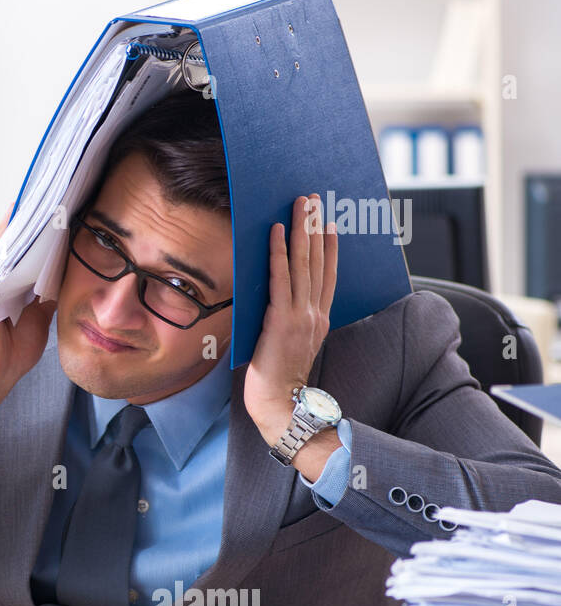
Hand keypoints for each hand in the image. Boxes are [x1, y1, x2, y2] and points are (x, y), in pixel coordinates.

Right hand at [0, 208, 57, 445]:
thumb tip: (67, 267)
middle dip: (33, 215)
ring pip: (2, 241)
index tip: (60, 202)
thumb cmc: (11, 350)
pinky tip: (24, 223)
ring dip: (22, 221)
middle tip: (57, 188)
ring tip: (45, 198)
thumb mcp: (40, 313)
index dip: (39, 224)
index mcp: (4, 279)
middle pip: (11, 236)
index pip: (22, 244)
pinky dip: (6, 239)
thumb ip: (48, 290)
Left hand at [245, 193, 338, 444]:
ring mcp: (300, 315)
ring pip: (303, 264)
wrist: (281, 404)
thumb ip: (295, 322)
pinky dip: (279, 253)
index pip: (327, 275)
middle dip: (316, 227)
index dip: (329, 247)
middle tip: (314, 200)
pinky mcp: (280, 320)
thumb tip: (282, 304)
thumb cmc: (280, 379)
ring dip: (301, 230)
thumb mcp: (294, 345)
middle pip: (318, 261)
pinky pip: (280, 279)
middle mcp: (315, 313)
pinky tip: (276, 232)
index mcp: (320, 319)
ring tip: (300, 205)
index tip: (329, 223)